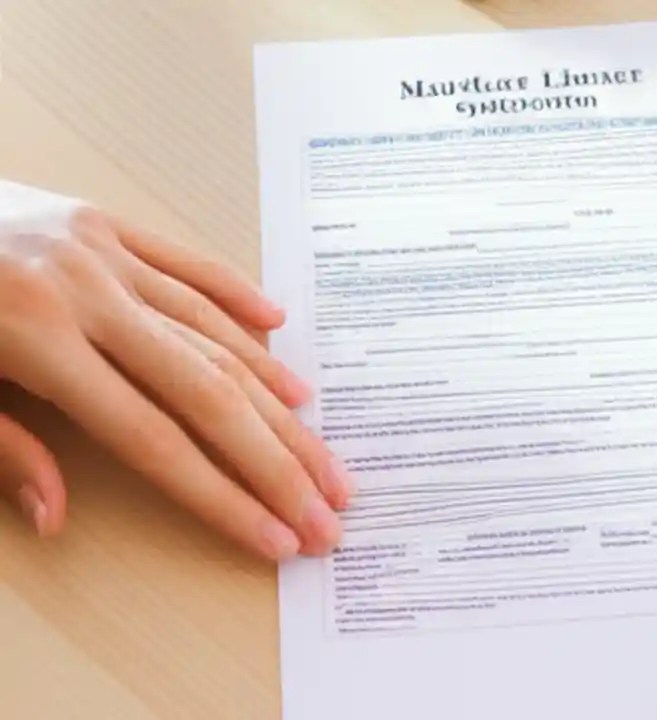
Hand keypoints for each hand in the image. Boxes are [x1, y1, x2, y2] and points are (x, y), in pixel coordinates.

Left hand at [0, 180, 348, 559]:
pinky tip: (281, 336)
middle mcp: (87, 294)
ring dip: (275, 396)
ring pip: (213, 332)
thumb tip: (58, 516)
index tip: (275, 538)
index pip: (153, 440)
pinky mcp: (104, 221)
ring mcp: (102, 252)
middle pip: (207, 391)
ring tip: (322, 447)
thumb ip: (2, 449)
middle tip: (331, 508)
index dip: (220, 496)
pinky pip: (189, 262)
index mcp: (36, 343)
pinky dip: (238, 298)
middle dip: (277, 459)